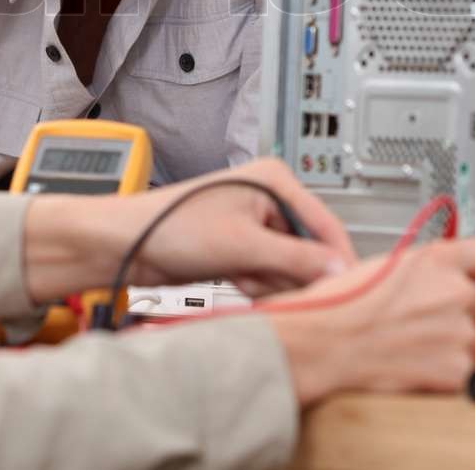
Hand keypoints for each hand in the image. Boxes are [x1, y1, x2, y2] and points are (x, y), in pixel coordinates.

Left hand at [117, 159, 357, 294]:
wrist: (126, 245)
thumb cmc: (170, 227)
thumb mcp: (243, 245)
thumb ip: (297, 258)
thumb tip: (340, 269)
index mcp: (275, 181)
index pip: (326, 224)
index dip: (338, 260)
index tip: (348, 293)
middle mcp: (270, 200)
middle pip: (310, 250)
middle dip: (289, 274)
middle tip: (264, 280)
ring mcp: (256, 226)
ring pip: (290, 268)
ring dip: (270, 282)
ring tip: (240, 275)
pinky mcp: (243, 249)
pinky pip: (269, 276)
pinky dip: (256, 286)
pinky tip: (234, 281)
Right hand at [262, 237, 474, 405]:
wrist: (325, 343)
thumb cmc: (340, 305)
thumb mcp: (383, 265)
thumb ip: (423, 268)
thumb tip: (438, 275)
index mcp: (437, 260)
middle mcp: (455, 293)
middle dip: (466, 315)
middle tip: (434, 322)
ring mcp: (459, 333)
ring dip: (455, 346)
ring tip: (417, 347)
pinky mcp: (455, 371)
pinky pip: (465, 372)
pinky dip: (444, 373)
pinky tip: (415, 365)